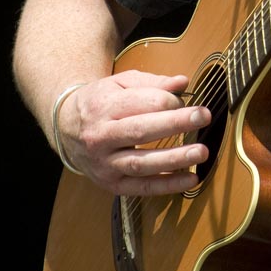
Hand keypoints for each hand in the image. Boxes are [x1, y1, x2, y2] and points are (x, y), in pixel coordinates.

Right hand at [56, 70, 211, 195]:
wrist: (66, 128)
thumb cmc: (101, 102)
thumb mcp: (121, 83)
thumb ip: (153, 82)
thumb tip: (182, 82)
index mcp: (104, 106)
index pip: (141, 103)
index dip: (169, 101)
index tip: (189, 101)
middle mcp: (101, 137)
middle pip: (141, 131)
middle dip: (175, 123)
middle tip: (203, 116)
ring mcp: (105, 164)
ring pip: (141, 163)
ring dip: (174, 159)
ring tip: (201, 151)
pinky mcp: (111, 184)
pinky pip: (142, 188)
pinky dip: (168, 186)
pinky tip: (191, 179)